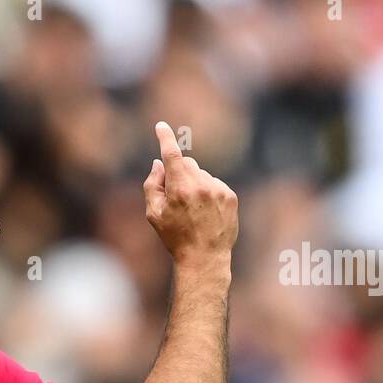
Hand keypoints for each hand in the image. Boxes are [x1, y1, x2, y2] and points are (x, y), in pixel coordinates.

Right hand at [143, 121, 238, 264]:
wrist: (204, 257)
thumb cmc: (175, 237)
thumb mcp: (153, 214)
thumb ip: (152, 185)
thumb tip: (158, 163)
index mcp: (179, 189)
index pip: (171, 154)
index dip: (165, 137)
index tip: (161, 126)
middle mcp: (200, 185)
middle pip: (186, 164)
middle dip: (178, 173)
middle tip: (174, 197)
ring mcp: (218, 189)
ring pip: (201, 174)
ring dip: (194, 184)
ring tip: (193, 210)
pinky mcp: (230, 195)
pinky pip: (215, 184)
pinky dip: (208, 192)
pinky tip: (206, 212)